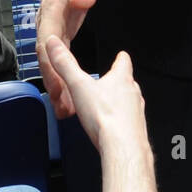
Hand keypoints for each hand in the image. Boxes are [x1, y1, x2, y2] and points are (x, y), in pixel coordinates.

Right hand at [36, 0, 105, 115]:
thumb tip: (81, 1)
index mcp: (53, 6)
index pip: (48, 39)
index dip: (51, 64)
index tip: (58, 86)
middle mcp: (48, 19)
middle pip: (45, 56)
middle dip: (52, 83)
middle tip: (62, 107)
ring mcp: (52, 26)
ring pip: (49, 60)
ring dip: (56, 85)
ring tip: (64, 109)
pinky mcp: (59, 32)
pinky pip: (57, 58)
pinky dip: (61, 77)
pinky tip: (68, 95)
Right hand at [45, 36, 148, 157]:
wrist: (123, 147)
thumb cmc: (105, 117)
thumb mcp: (79, 86)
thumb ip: (66, 65)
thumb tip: (54, 44)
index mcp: (121, 79)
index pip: (124, 61)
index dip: (121, 57)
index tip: (121, 55)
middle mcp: (133, 93)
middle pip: (128, 82)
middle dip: (119, 81)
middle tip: (110, 81)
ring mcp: (137, 112)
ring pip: (130, 102)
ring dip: (120, 102)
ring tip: (108, 105)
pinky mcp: (136, 130)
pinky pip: (129, 121)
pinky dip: (121, 121)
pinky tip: (112, 127)